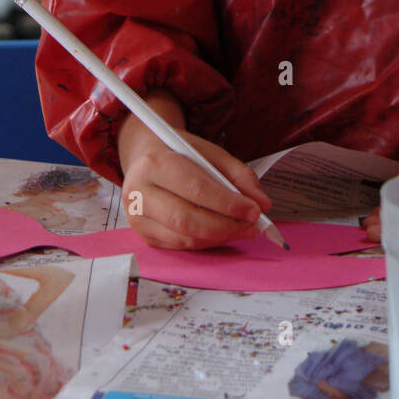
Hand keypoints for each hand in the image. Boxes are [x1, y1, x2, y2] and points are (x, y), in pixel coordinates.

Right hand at [119, 106, 272, 251]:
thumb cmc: (180, 154)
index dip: (227, 203)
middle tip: (252, 226)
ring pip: (184, 237)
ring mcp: (136, 216)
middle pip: (186, 218)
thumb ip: (239, 175)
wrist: (144, 158)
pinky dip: (206, 242)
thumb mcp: (210, 153)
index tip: (254, 210)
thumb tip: (262, 203)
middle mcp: (139, 191)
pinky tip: (221, 233)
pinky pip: (179, 246)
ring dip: (219, 237)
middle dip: (225, 226)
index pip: (195, 188)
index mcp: (155, 163)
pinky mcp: (142, 234)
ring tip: (241, 229)